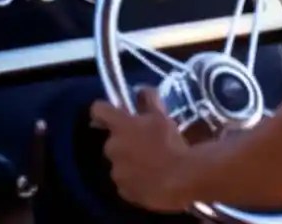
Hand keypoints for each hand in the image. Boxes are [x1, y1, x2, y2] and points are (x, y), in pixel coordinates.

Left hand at [90, 88, 191, 211]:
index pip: (99, 110)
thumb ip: (148, 100)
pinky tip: (152, 180)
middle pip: (112, 140)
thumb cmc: (171, 143)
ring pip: (119, 162)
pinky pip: (126, 182)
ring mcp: (117, 172)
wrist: (181, 179)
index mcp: (120, 126)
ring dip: (130, 161)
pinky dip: (135, 180)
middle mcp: (112, 147)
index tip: (115, 112)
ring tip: (152, 165)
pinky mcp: (124, 191)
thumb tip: (140, 90)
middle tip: (146, 142)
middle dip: (125, 140)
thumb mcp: (162, 116)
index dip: (104, 109)